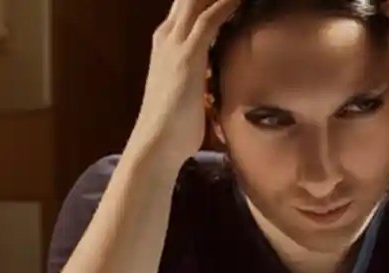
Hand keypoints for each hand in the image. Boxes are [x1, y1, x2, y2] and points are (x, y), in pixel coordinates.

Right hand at [125, 0, 240, 171]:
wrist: (155, 143)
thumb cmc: (173, 125)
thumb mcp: (187, 90)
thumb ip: (199, 75)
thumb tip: (214, 76)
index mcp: (165, 42)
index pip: (186, 6)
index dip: (207, 0)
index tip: (232, 1)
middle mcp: (167, 36)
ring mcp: (175, 43)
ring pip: (197, 0)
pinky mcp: (188, 55)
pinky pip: (209, 18)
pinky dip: (227, 4)